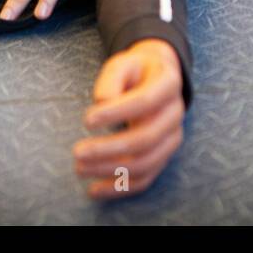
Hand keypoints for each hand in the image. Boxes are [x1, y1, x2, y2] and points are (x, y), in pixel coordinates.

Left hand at [73, 39, 185, 199]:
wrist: (157, 79)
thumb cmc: (135, 71)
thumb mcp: (122, 63)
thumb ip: (111, 78)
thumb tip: (102, 102)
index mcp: (168, 83)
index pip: (145, 101)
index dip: (117, 113)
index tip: (86, 120)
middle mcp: (175, 113)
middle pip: (146, 138)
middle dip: (109, 148)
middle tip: (77, 152)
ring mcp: (172, 138)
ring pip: (145, 163)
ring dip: (111, 170)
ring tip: (80, 168)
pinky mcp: (163, 156)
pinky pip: (145, 179)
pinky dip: (120, 188)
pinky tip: (94, 189)